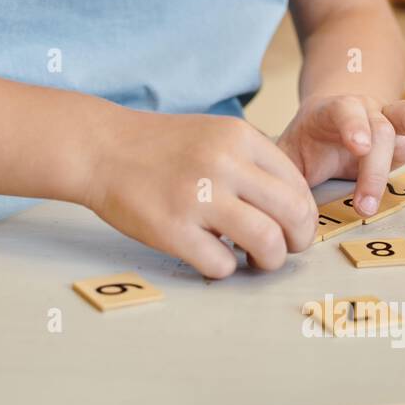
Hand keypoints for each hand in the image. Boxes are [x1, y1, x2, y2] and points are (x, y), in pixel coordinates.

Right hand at [85, 109, 316, 277]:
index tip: (291, 228)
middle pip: (294, 215)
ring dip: (268, 260)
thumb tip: (294, 210)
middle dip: (298, 242)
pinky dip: (224, 268)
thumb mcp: (215, 135)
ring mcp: (198, 197)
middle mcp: (224, 164)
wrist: (100, 148)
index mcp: (240, 138)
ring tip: (252, 259)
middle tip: (283, 249)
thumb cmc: (161, 149)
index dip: (303, 216)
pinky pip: (222, 265)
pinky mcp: (172, 229)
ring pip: (268, 244)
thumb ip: (254, 164)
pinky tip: (210, 255)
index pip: (298, 186)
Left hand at [275, 91, 404, 216]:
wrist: (331, 117)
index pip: (344, 111)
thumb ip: (282, 172)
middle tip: (366, 206)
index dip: (353, 125)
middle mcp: (364, 109)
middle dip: (376, 169)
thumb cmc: (310, 143)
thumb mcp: (290, 155)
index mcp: (331, 113)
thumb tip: (276, 202)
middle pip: (379, 127)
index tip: (359, 147)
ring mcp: (388, 112)